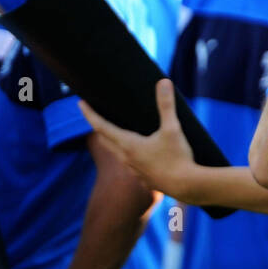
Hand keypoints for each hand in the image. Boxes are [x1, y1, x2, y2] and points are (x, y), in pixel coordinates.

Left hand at [79, 79, 195, 200]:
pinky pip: (131, 164)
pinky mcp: (145, 178)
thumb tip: (164, 82)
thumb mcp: (173, 129)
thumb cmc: (178, 157)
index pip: (101, 127)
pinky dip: (129, 154)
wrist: (188, 186)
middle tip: (94, 116)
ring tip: (116, 133)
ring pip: (118, 153)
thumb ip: (166, 105)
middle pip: (105, 140)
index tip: (80, 103)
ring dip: (113, 142)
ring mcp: (135, 170)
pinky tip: (139, 153)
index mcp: (129, 145)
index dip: (90, 114)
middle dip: (98, 128)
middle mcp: (126, 158)